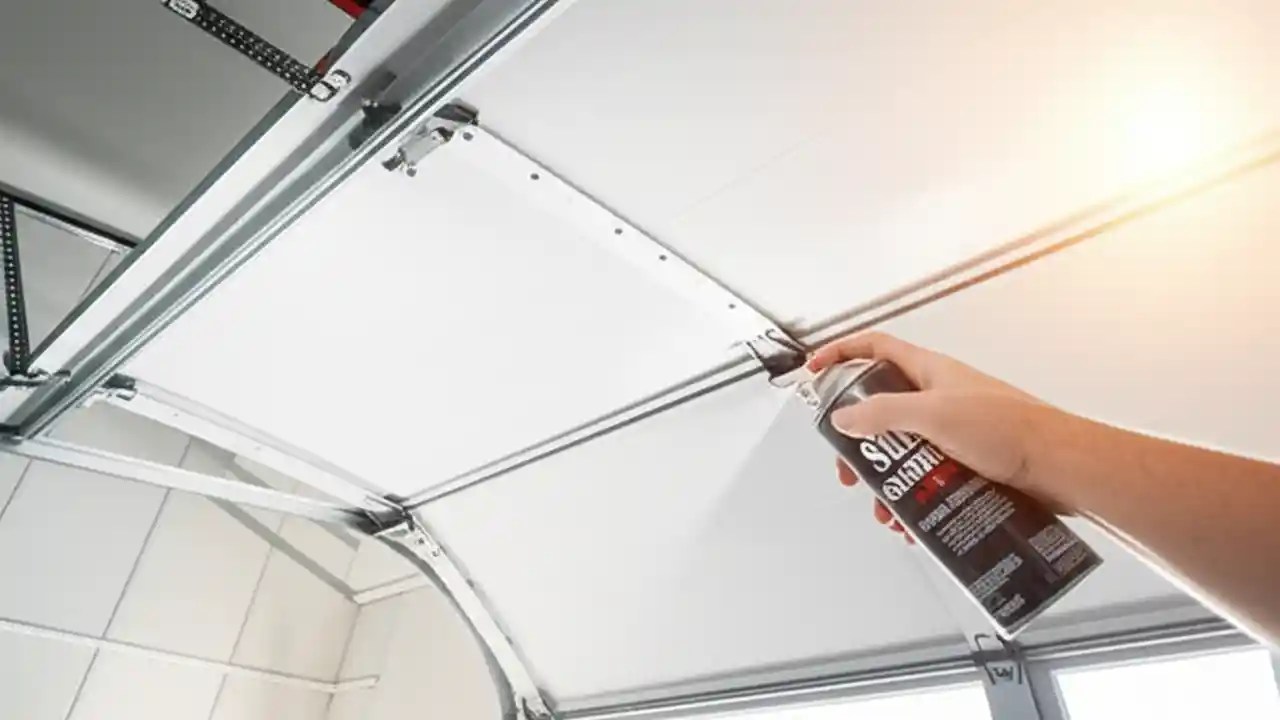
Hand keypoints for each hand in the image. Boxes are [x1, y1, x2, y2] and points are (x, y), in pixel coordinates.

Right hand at [806, 332, 1068, 539]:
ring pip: (902, 450)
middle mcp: (939, 397)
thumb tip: (845, 416)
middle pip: (881, 408)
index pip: (874, 347)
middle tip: (849, 462)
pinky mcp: (966, 463)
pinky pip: (926, 477)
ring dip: (887, 478)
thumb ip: (883, 414)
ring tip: (883, 504)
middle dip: (858, 439)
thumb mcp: (933, 414)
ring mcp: (953, 431)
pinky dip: (913, 498)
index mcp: (929, 371)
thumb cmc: (1011, 428)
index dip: (841, 354)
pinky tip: (911, 518)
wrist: (1060, 467)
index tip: (815, 372)